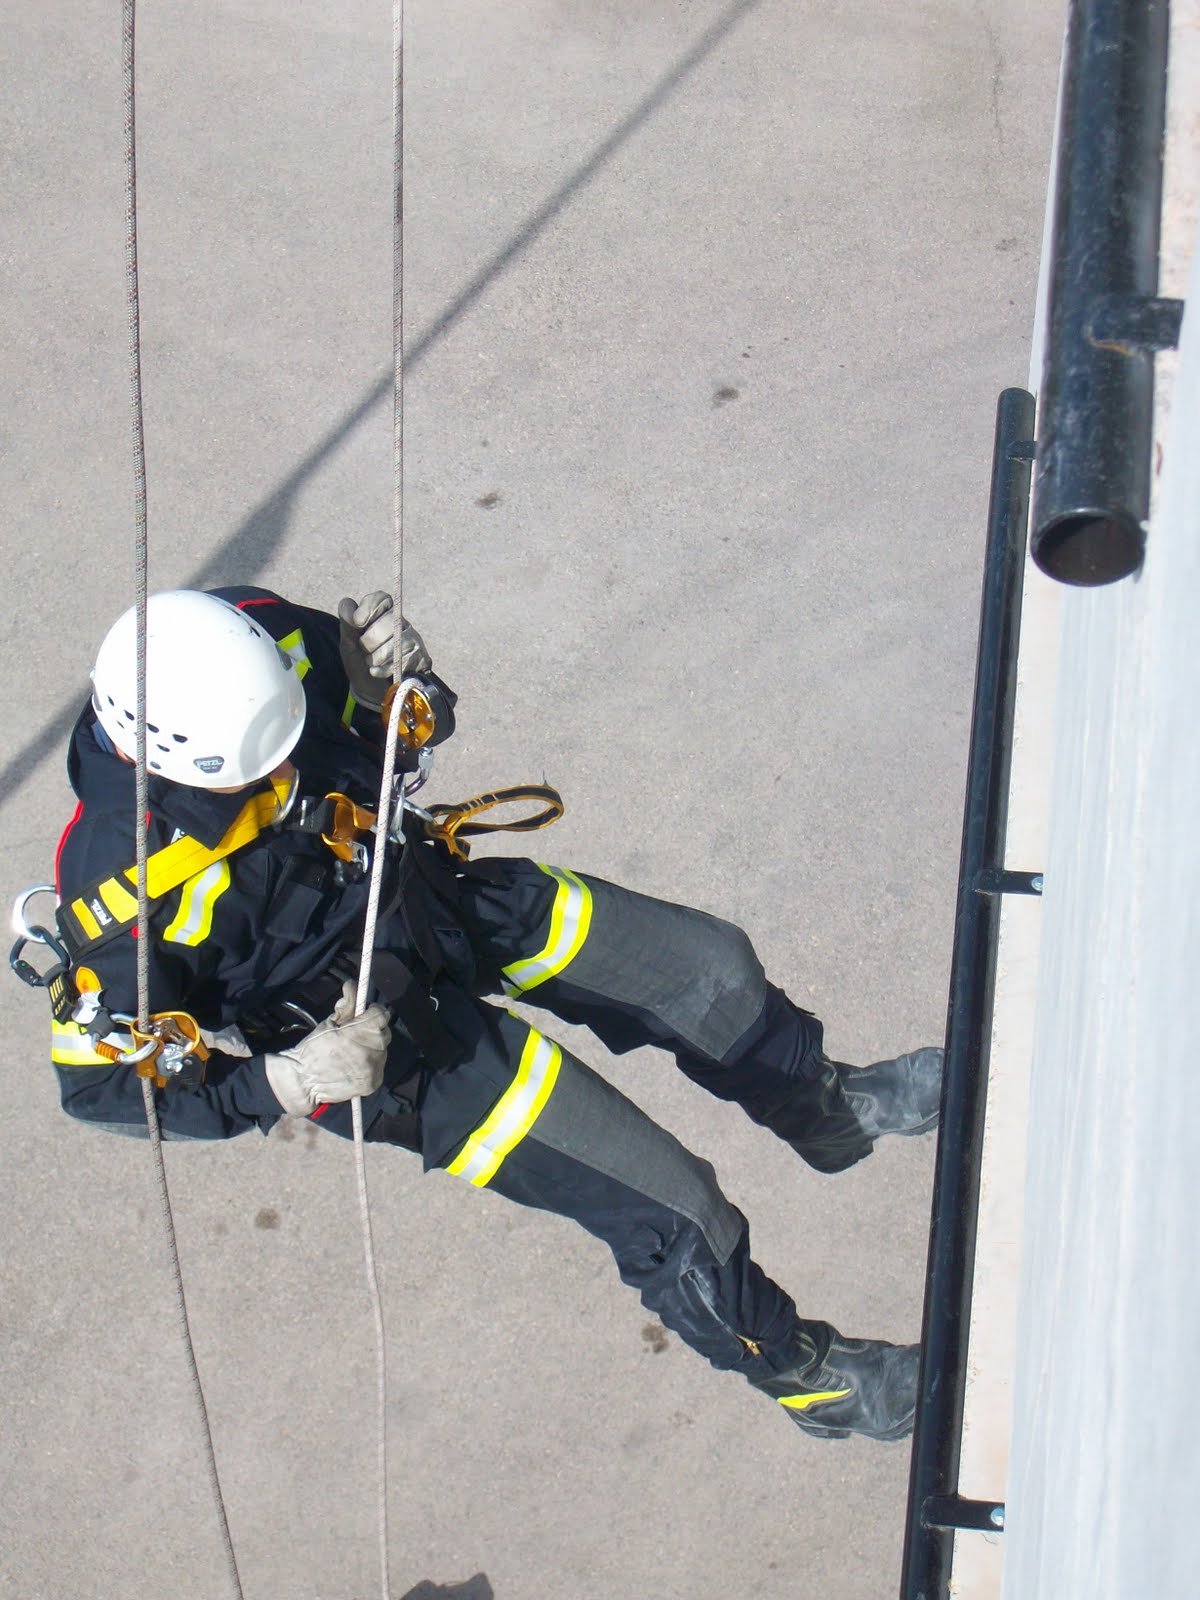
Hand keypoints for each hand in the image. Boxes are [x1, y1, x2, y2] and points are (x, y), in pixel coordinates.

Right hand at [265, 980, 390, 1115]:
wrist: (303, 1082)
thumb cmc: (313, 1049)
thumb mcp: (329, 1021)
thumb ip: (347, 1003)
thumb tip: (352, 984)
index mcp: (362, 1031)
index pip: (382, 1013)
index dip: (372, 1011)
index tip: (363, 1014)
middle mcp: (373, 1050)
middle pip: (384, 1032)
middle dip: (372, 1030)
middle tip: (355, 1034)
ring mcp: (374, 1069)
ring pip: (382, 1050)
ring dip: (372, 1048)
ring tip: (352, 1051)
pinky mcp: (373, 1083)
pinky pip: (378, 1067)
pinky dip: (369, 1065)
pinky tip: (353, 1065)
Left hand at [338, 592, 431, 708]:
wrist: (371, 690)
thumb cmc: (360, 661)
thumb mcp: (348, 642)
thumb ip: (347, 622)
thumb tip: (348, 606)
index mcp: (383, 614)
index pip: (382, 599)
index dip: (369, 608)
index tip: (358, 622)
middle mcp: (401, 623)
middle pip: (389, 621)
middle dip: (369, 641)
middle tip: (365, 651)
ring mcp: (414, 640)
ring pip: (398, 643)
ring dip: (377, 658)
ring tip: (371, 664)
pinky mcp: (422, 659)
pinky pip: (405, 660)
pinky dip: (387, 670)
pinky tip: (380, 673)